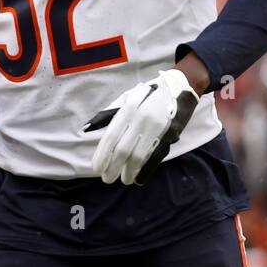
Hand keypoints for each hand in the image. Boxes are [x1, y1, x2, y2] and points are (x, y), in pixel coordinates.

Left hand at [83, 68, 198, 184]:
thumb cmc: (148, 95)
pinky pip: (155, 157)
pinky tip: (139, 179)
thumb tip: (86, 129)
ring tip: (123, 180)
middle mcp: (141, 118)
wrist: (180, 87)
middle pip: (122, 150)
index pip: (111, 137)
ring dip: (129, 172)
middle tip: (107, 178)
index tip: (97, 168)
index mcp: (128, 108)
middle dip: (113, 168)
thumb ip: (106, 115)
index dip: (102, 155)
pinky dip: (146, 171)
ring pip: (138, 156)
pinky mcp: (170, 135)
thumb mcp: (126, 99)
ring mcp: (157, 127)